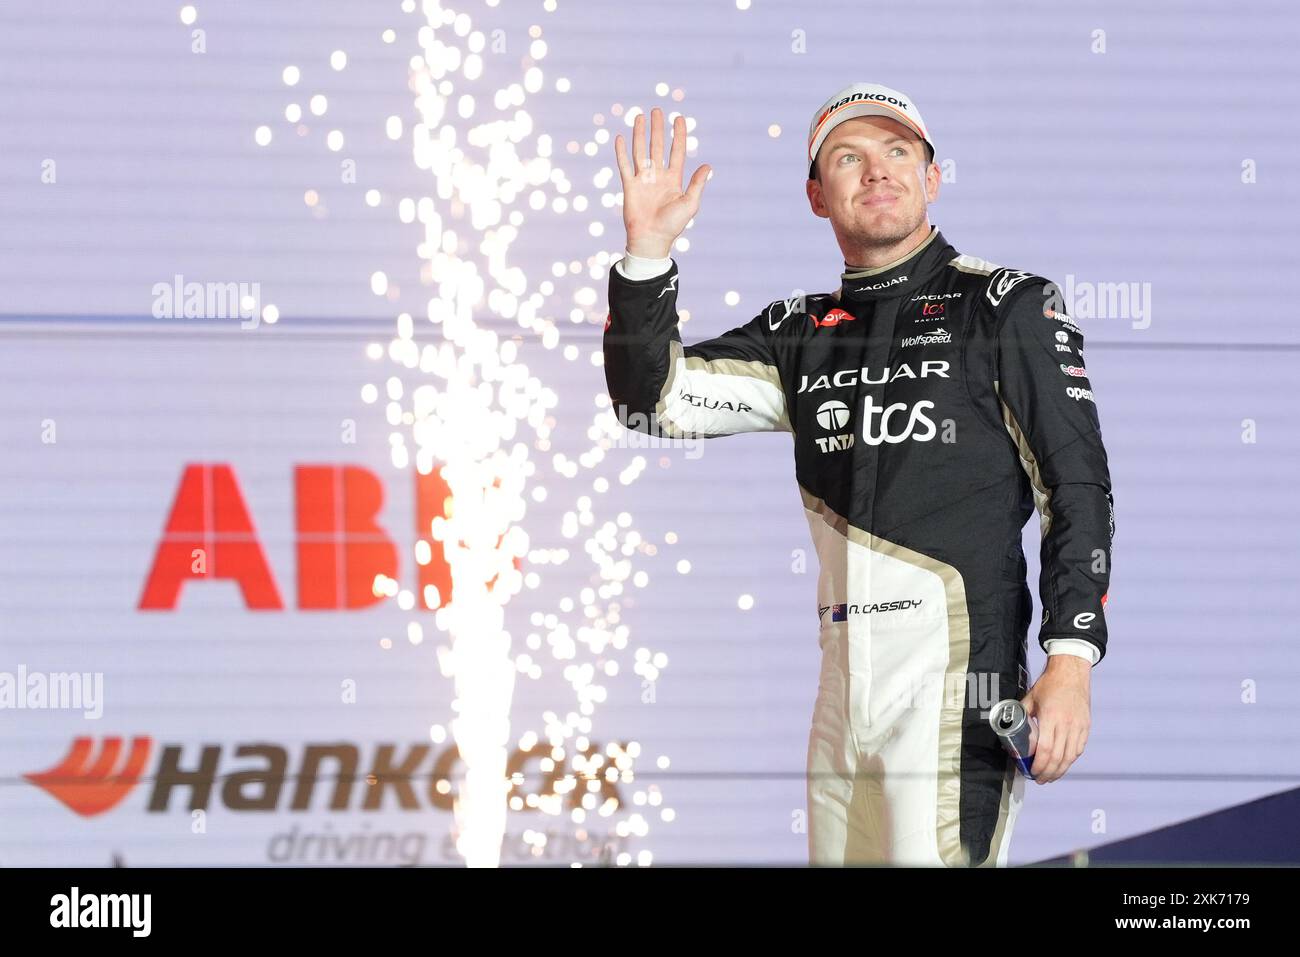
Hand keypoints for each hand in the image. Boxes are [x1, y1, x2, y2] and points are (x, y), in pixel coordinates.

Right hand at [613, 106, 710, 258]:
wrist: (651, 239)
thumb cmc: (672, 225)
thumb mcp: (690, 204)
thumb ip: (697, 184)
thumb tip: (708, 166)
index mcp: (674, 179)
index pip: (677, 151)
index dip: (678, 135)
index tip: (679, 118)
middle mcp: (658, 176)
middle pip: (658, 146)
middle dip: (658, 128)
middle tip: (656, 110)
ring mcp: (643, 180)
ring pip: (640, 151)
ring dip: (640, 134)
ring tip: (639, 116)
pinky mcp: (629, 186)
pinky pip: (624, 165)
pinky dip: (621, 152)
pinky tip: (621, 137)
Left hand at [1021, 655, 1091, 783]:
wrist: (1071, 673)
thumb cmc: (1048, 685)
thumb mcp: (1030, 699)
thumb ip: (1022, 717)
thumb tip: (1013, 733)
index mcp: (1051, 717)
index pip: (1045, 749)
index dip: (1039, 764)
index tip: (1032, 772)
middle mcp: (1067, 724)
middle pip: (1058, 757)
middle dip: (1048, 772)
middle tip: (1040, 779)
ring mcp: (1079, 726)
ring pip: (1071, 756)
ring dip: (1060, 770)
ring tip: (1051, 777)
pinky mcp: (1086, 727)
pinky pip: (1079, 748)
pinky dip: (1070, 759)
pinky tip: (1063, 764)